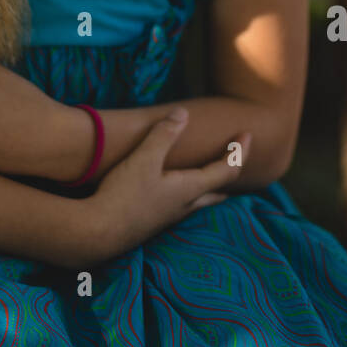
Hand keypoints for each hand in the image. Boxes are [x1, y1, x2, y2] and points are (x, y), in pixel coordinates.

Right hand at [81, 110, 252, 262]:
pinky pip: (183, 205)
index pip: (225, 170)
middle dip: (230, 172)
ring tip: (213, 176)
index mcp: (189, 189)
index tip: (248, 135)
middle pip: (218, 190)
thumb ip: (163, 135)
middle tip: (237, 158)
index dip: (239, 152)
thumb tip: (183, 113)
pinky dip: (191, 193)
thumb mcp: (143, 159)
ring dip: (211, 186)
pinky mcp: (154, 221)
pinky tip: (176, 191)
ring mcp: (169, 216)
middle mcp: (185, 205)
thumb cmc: (123, 195)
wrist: (98, 233)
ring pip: (200, 201)